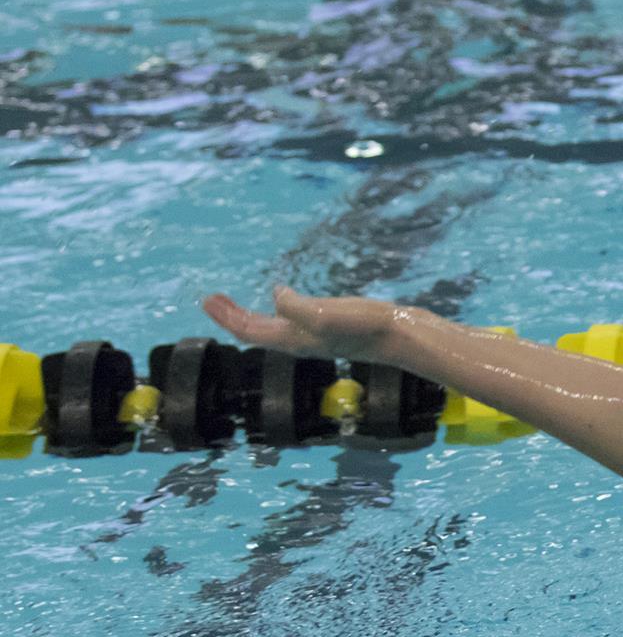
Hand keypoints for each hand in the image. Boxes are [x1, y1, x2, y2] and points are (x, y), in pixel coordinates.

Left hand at [201, 287, 414, 366]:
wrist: (402, 335)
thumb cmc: (365, 326)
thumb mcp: (324, 314)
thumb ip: (294, 307)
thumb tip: (275, 296)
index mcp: (293, 338)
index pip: (248, 331)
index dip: (225, 317)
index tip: (206, 299)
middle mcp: (300, 340)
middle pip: (255, 331)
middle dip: (231, 315)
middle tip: (211, 298)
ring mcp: (316, 336)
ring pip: (271, 327)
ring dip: (248, 314)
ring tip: (233, 301)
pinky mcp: (331, 328)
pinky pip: (292, 319)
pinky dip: (276, 309)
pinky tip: (282, 298)